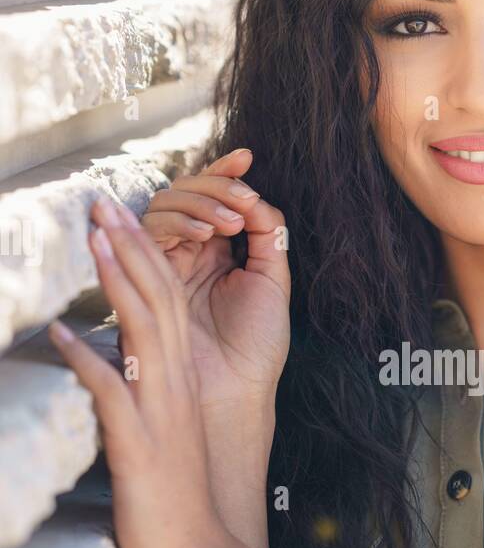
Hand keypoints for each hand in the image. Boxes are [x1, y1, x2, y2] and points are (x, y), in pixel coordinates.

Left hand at [49, 197, 233, 547]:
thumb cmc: (175, 499)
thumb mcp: (160, 431)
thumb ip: (141, 390)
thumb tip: (107, 355)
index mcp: (181, 379)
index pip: (169, 300)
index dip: (145, 252)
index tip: (120, 214)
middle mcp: (175, 385)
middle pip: (159, 300)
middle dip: (132, 246)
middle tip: (105, 202)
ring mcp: (160, 413)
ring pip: (144, 331)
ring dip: (118, 281)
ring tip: (95, 239)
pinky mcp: (140, 445)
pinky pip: (113, 393)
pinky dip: (87, 360)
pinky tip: (63, 333)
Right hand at [141, 148, 290, 420]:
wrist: (233, 391)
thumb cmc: (255, 346)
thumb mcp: (272, 280)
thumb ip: (267, 234)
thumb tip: (254, 194)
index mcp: (220, 252)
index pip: (215, 197)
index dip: (225, 172)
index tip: (246, 156)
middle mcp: (189, 254)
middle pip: (185, 193)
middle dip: (212, 187)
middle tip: (240, 203)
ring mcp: (166, 265)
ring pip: (164, 208)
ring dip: (195, 204)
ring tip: (225, 225)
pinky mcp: (147, 280)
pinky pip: (148, 236)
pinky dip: (174, 225)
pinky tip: (202, 236)